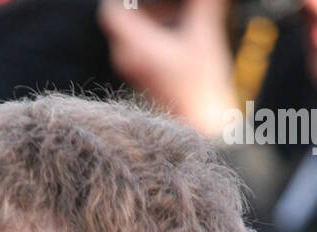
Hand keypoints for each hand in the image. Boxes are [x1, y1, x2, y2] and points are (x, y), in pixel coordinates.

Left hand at [97, 0, 237, 137]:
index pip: (112, 12)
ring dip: (155, 24)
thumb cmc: (201, 91)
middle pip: (125, 23)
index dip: (128, 0)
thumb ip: (205, 6)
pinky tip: (182, 41)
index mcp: (135, 48)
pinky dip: (157, 42)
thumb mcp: (205, 39)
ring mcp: (136, 76)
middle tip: (173, 7)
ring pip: (134, 40)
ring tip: (181, 20)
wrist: (205, 134)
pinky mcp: (146, 85)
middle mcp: (129, 62)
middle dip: (149, 9)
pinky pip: (142, 55)